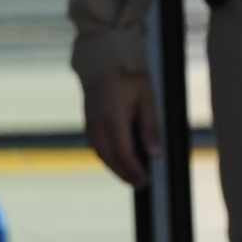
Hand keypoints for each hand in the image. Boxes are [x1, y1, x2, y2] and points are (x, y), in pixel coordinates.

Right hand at [83, 74, 160, 188]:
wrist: (105, 58)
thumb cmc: (128, 75)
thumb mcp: (147, 99)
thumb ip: (150, 128)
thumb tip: (154, 153)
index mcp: (114, 119)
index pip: (123, 155)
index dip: (134, 171)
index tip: (145, 181)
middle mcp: (99, 124)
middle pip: (110, 159)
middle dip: (125, 174)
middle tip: (140, 183)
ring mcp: (91, 123)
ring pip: (101, 154)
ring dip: (115, 167)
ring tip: (129, 175)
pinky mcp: (88, 120)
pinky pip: (95, 145)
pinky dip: (106, 156)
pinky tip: (116, 158)